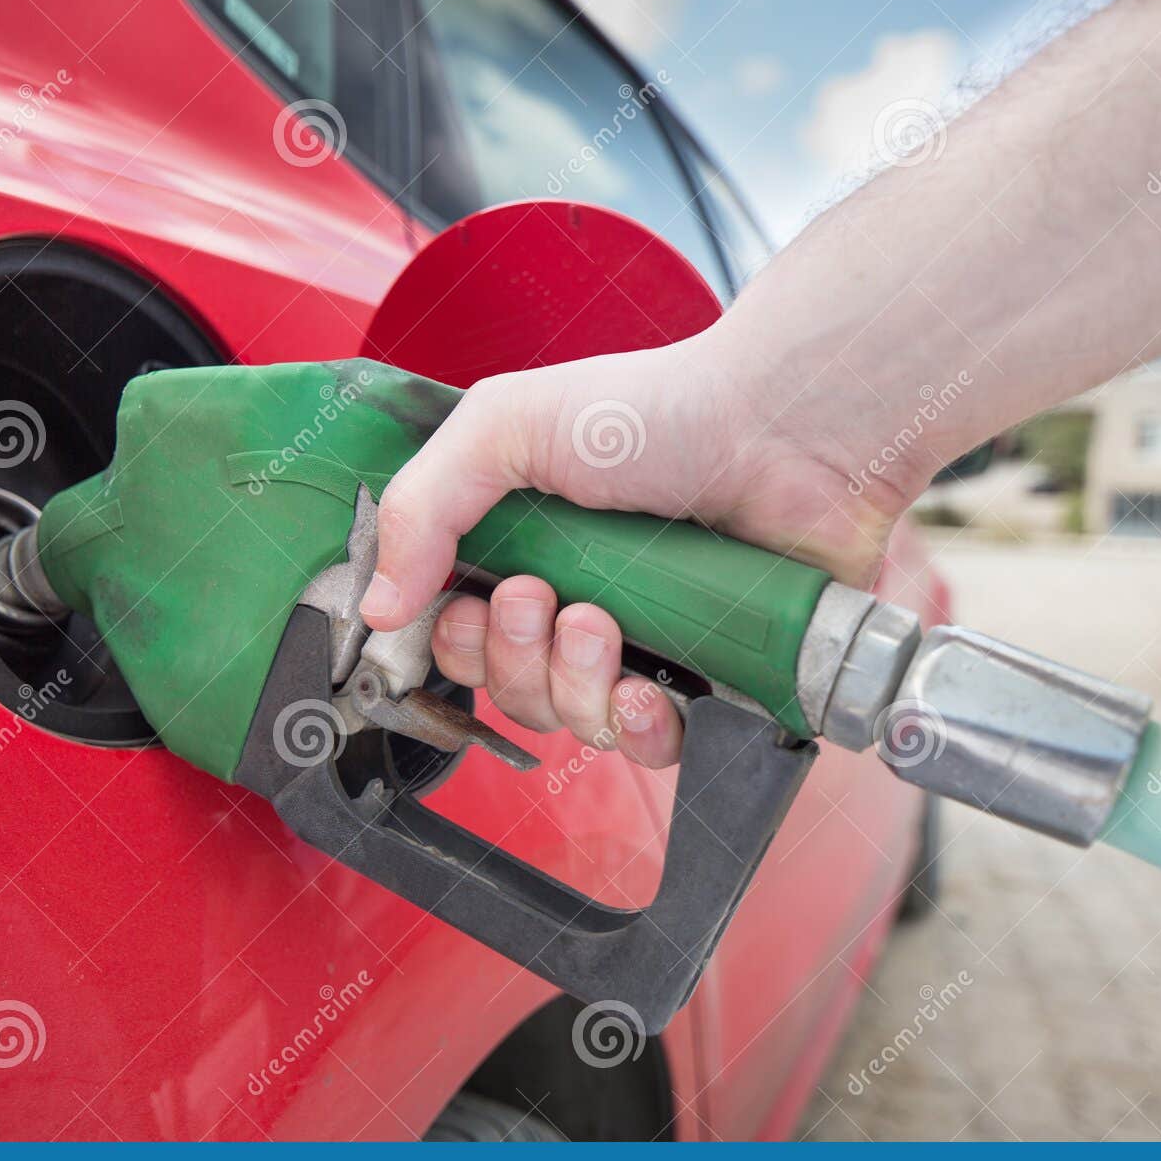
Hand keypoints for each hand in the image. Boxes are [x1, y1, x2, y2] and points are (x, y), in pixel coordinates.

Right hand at [358, 323, 930, 768]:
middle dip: (513, 656)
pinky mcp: (709, 680)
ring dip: (572, 682)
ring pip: (572, 724)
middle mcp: (577, 600)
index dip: (450, 640)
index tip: (466, 605)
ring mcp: (643, 645)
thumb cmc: (655, 411)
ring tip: (602, 622)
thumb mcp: (506, 427)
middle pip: (506, 688)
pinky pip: (651, 749)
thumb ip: (424, 508)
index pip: (455, 633)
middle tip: (545, 597)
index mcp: (524, 547)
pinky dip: (639, 730)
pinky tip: (648, 689)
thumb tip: (375, 608)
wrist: (785, 427)